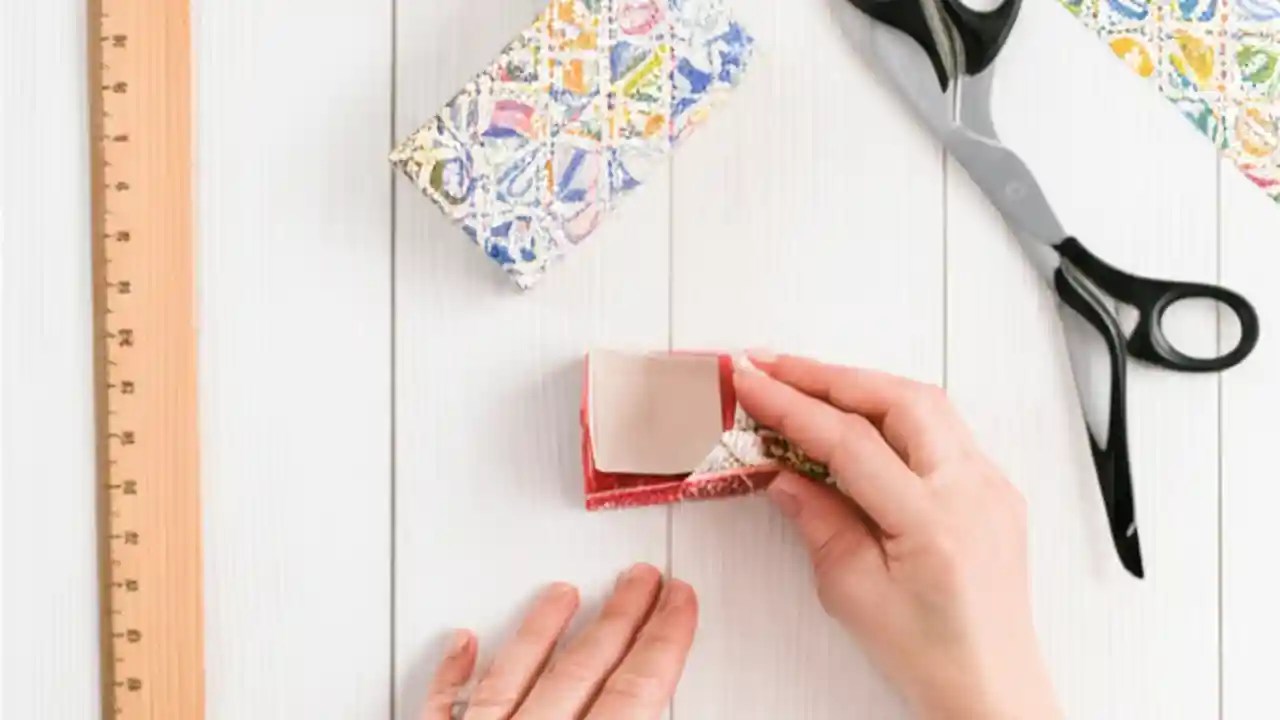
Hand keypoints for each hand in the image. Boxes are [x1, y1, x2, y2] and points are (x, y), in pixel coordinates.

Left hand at [422, 564, 696, 719]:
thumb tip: (656, 703)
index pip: (635, 692)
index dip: (664, 641)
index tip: (680, 602)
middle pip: (581, 670)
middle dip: (620, 619)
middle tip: (641, 580)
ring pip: (512, 675)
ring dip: (543, 629)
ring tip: (563, 591)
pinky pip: (442, 708)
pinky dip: (454, 673)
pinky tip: (464, 642)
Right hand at [735, 354, 1060, 719]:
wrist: (990, 686)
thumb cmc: (931, 654)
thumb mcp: (853, 593)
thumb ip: (817, 521)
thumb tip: (782, 472)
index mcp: (934, 522)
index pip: (850, 441)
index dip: (792, 406)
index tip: (749, 382)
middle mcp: (972, 490)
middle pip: (895, 399)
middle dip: (826, 376)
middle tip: (771, 367)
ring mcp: (990, 483)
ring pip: (923, 404)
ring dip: (860, 385)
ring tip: (806, 382)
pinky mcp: (992, 486)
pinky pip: (940, 428)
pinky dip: (891, 410)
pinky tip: (857, 415)